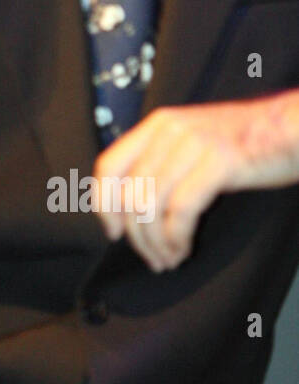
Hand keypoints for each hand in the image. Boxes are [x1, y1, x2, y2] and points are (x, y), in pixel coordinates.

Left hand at [92, 92, 298, 271]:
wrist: (291, 129)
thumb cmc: (246, 143)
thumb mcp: (193, 140)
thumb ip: (163, 161)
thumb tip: (134, 207)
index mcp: (157, 125)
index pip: (109, 166)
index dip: (103, 204)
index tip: (112, 232)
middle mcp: (169, 131)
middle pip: (130, 195)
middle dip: (138, 237)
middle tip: (153, 259)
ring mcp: (193, 144)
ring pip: (152, 206)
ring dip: (157, 243)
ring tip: (169, 259)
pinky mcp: (218, 161)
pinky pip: (181, 210)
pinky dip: (177, 237)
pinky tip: (184, 248)